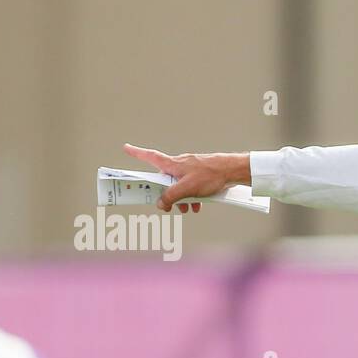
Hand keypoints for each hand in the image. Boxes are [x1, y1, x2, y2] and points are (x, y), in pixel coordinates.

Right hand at [123, 143, 250, 212]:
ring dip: (181, 199)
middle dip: (166, 193)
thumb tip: (160, 203)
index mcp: (172, 164)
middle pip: (165, 179)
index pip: (150, 156)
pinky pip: (191, 188)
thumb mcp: (186, 188)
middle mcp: (179, 165)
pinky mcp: (200, 176)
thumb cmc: (210, 174)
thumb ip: (171, 196)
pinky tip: (198, 206)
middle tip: (166, 205)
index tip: (126, 148)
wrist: (232, 172)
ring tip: (187, 209)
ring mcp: (190, 170)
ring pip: (179, 186)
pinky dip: (192, 197)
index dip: (137, 153)